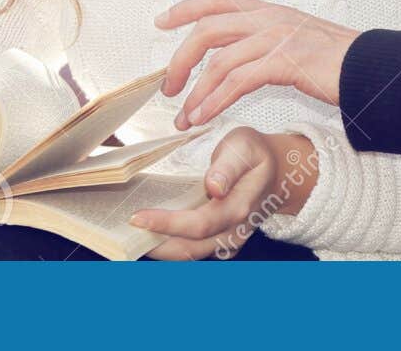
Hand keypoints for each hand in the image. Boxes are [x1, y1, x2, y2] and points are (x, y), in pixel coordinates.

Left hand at [130, 128, 316, 259]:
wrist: (276, 171)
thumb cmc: (255, 154)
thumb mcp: (244, 146)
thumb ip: (228, 166)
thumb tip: (214, 187)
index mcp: (239, 208)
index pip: (198, 225)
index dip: (166, 224)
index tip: (137, 217)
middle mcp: (233, 231)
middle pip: (189, 249)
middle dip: (155, 244)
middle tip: (124, 231)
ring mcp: (227, 240)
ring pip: (189, 255)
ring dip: (160, 249)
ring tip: (132, 236)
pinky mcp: (220, 242)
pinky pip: (192, 250)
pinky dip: (170, 246)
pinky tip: (151, 233)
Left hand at [155, 0, 359, 127]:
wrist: (371, 67)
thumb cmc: (339, 60)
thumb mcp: (298, 38)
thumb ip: (268, 41)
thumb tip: (240, 56)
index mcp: (271, 10)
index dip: (187, 7)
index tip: (162, 20)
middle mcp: (270, 18)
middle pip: (208, 28)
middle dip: (181, 58)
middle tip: (168, 87)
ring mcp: (277, 38)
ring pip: (218, 60)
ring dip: (195, 92)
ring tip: (184, 117)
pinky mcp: (285, 62)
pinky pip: (237, 81)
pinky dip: (215, 101)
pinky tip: (206, 117)